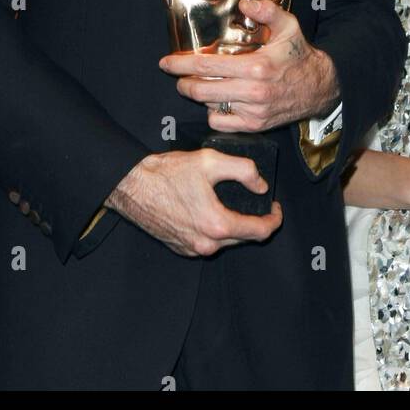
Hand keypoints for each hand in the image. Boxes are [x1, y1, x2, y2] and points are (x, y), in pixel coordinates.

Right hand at [105, 149, 281, 256]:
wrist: (133, 187)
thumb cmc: (168, 173)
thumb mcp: (211, 161)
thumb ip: (243, 171)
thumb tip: (260, 185)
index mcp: (217, 224)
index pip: (260, 231)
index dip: (274, 219)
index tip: (276, 208)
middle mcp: (206, 244)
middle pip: (245, 238)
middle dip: (255, 221)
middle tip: (256, 201)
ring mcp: (192, 249)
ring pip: (226, 241)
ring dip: (235, 225)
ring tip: (233, 203)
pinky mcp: (181, 248)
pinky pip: (208, 243)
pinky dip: (216, 230)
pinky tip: (211, 210)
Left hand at [159, 0, 338, 132]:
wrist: (319, 88)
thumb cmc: (299, 56)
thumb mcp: (289, 27)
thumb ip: (267, 11)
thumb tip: (245, 3)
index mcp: (257, 67)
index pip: (208, 66)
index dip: (182, 64)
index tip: (167, 62)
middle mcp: (253, 92)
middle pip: (202, 89)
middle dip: (183, 82)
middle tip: (176, 75)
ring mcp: (253, 112)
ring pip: (210, 106)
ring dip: (198, 95)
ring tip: (196, 84)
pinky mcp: (255, 126)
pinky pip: (221, 123)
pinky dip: (213, 113)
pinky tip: (216, 101)